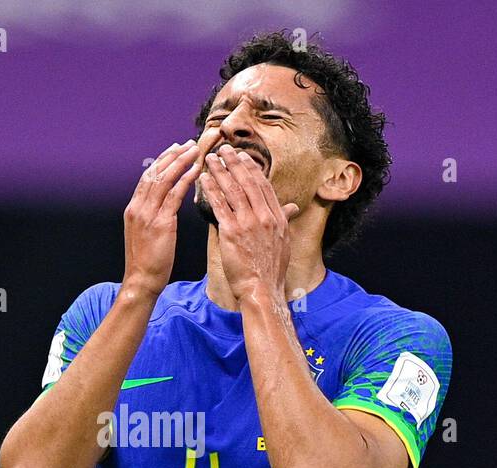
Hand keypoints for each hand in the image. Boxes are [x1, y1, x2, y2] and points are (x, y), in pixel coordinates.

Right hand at [122, 140, 201, 294]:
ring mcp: (148, 214)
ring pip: (164, 179)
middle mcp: (138, 207)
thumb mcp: (145, 234)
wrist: (141, 280)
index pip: (148, 176)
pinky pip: (175, 195)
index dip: (162, 160)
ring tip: (195, 150)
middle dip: (172, 155)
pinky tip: (197, 170)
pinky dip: (186, 179)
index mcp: (133, 209)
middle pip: (155, 172)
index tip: (175, 149)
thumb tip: (163, 205)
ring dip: (181, 162)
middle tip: (188, 143)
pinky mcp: (161, 223)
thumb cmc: (147, 262)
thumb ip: (151, 216)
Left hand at [197, 143, 298, 302]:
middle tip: (224, 149)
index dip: (252, 169)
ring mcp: (248, 223)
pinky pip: (220, 205)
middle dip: (235, 163)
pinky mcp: (232, 232)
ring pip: (233, 190)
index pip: (263, 186)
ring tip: (210, 159)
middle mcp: (264, 216)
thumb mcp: (285, 242)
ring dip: (220, 171)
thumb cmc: (271, 270)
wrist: (262, 289)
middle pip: (248, 182)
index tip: (243, 156)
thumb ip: (285, 220)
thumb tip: (293, 207)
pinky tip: (203, 180)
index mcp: (277, 217)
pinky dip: (211, 190)